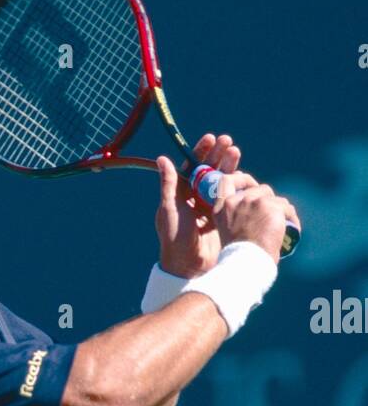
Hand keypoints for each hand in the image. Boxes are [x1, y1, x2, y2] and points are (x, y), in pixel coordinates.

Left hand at [156, 133, 255, 277]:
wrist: (190, 267)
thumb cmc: (175, 239)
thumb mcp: (170, 210)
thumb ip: (169, 185)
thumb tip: (162, 159)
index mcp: (179, 194)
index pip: (191, 167)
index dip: (201, 152)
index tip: (211, 138)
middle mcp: (193, 197)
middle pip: (208, 170)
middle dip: (218, 155)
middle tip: (229, 143)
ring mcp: (208, 206)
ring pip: (221, 180)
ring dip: (229, 166)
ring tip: (237, 153)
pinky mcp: (221, 216)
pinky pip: (230, 196)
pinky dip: (237, 185)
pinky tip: (243, 175)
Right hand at [213, 181, 301, 264]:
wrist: (246, 263)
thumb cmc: (238, 256)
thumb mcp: (229, 233)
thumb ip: (236, 219)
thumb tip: (252, 212)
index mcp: (222, 208)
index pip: (227, 180)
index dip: (242, 179)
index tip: (251, 184)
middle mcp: (237, 201)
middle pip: (258, 189)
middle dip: (268, 199)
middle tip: (273, 214)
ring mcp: (254, 202)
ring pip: (275, 198)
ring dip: (280, 209)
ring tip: (283, 225)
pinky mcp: (271, 206)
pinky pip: (287, 207)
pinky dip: (291, 218)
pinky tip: (292, 228)